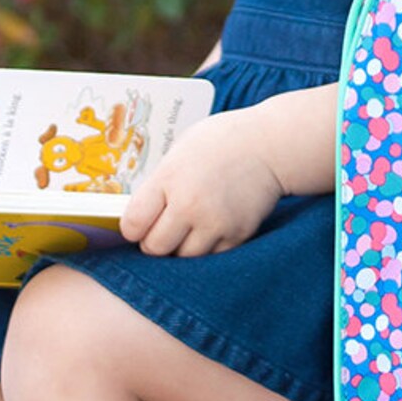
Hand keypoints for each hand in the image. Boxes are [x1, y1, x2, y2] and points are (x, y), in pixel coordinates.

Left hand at [118, 107, 285, 257]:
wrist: (269, 144)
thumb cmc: (221, 142)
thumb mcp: (179, 152)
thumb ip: (159, 184)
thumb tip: (140, 215)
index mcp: (169, 178)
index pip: (133, 224)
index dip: (132, 228)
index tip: (138, 225)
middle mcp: (189, 204)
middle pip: (155, 248)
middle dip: (154, 242)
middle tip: (162, 229)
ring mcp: (215, 222)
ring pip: (183, 258)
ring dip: (181, 248)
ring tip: (188, 229)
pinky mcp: (237, 235)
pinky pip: (211, 257)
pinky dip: (208, 248)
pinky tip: (210, 228)